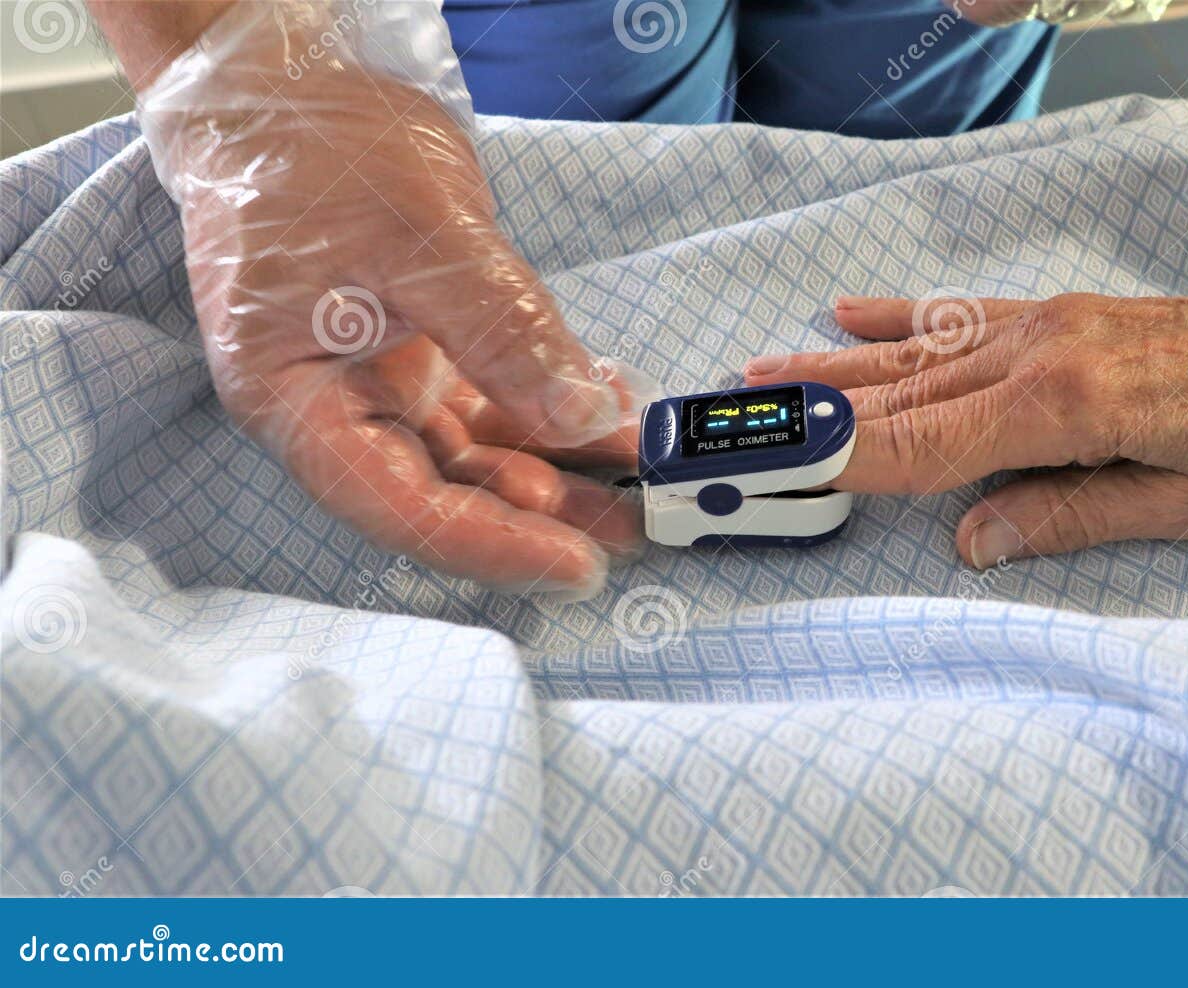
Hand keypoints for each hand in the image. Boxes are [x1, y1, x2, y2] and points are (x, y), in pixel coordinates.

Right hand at [136, 4, 643, 596]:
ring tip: (640, 475)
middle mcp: (336, 406)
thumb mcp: (420, 233)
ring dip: (561, 465)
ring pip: (480, 450)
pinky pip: (495, 398)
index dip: (491, 545)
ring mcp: (382, 380)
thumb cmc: (313, 148)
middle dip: (545, 514)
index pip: (398, 505)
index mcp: (295, 400)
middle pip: (447, 490)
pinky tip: (607, 406)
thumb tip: (580, 418)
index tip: (575, 565)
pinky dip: (550, 405)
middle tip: (635, 526)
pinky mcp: (424, 352)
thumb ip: (502, 330)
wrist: (287, 86)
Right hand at [746, 272, 1187, 567]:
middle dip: (808, 415)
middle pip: (899, 396)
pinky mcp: (1060, 315)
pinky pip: (960, 314)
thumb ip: (1065, 518)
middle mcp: (1038, 353)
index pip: (922, 445)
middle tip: (727, 427)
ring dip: (832, 368)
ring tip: (759, 376)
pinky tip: (849, 314)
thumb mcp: (1180, 508)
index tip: (766, 468)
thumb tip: (972, 542)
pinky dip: (899, 316)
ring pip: (915, 352)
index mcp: (1063, 409)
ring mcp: (1045, 325)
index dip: (839, 459)